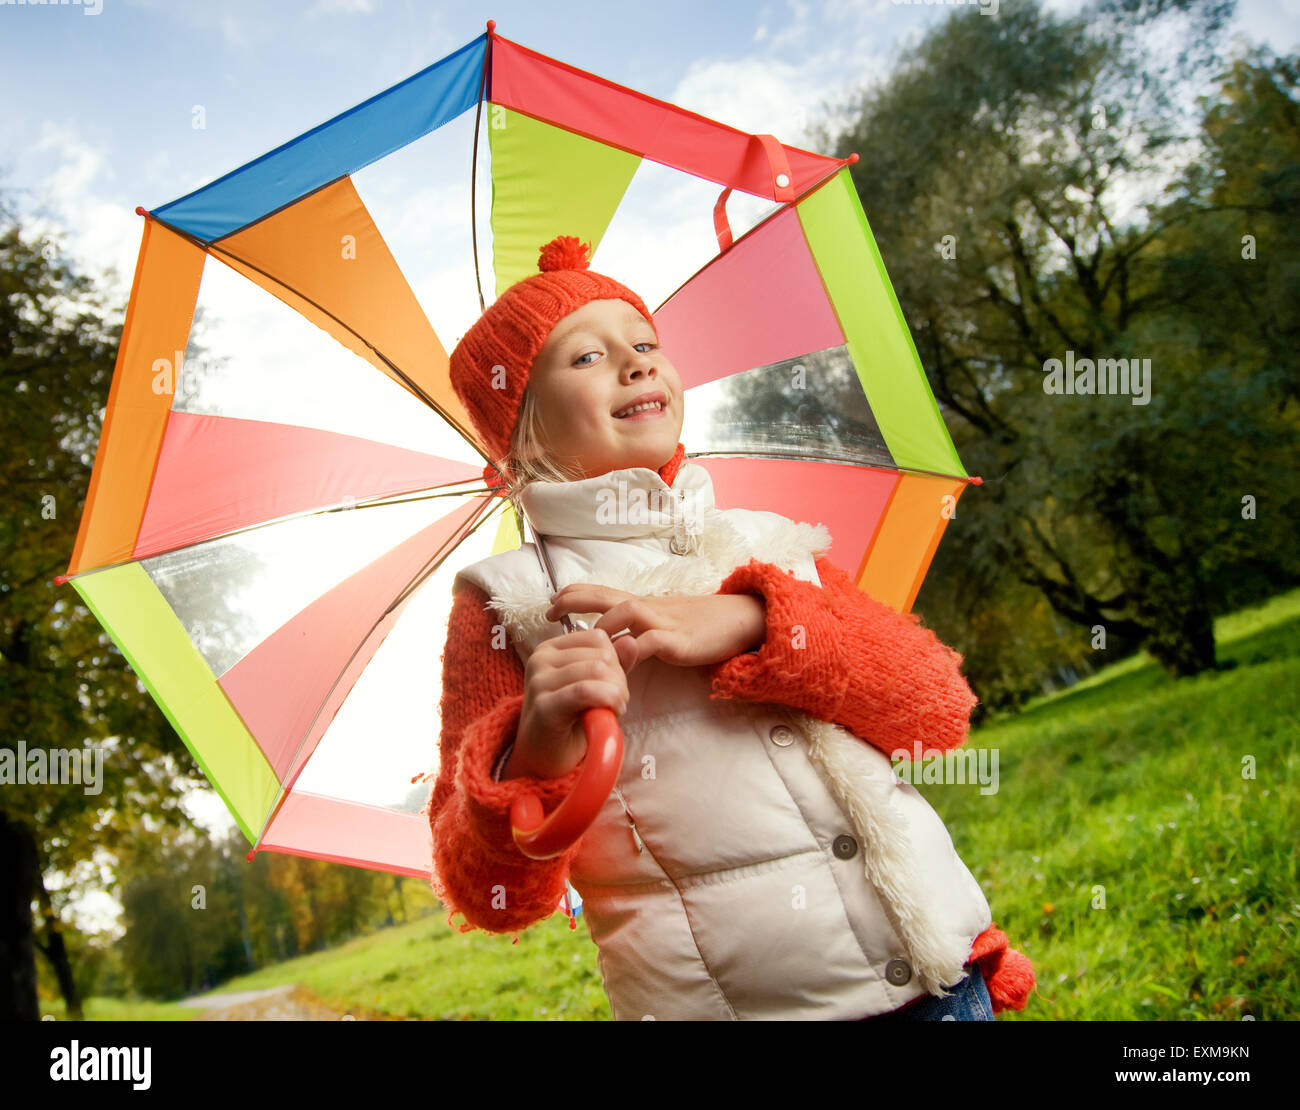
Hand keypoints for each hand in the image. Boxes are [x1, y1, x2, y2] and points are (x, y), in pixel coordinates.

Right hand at [510, 628, 631, 779]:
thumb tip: (632, 640)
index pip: (598, 637)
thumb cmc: (570, 720)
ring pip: (597, 670)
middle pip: (601, 654)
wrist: (544, 759)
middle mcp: (540, 659)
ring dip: (616, 692)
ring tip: (614, 708)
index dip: (616, 660)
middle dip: (619, 679)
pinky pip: (585, 691)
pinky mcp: (544, 706)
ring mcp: (539, 681)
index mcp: (550, 648)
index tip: (614, 685)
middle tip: (617, 701)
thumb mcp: (595, 685)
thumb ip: (613, 663)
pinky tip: (612, 713)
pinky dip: (607, 700)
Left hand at [546, 584, 765, 670]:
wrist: (742, 619)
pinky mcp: (680, 640)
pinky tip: (622, 666)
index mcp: (646, 605)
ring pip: (626, 611)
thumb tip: (617, 642)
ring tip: (588, 644)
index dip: (576, 593)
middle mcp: (651, 608)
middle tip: (550, 611)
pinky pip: (651, 642)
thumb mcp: (667, 622)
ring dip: (603, 626)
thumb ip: (642, 629)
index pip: (605, 591)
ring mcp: (665, 622)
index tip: (552, 600)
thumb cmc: (704, 623)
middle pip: (607, 595)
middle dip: (576, 600)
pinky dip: (634, 651)